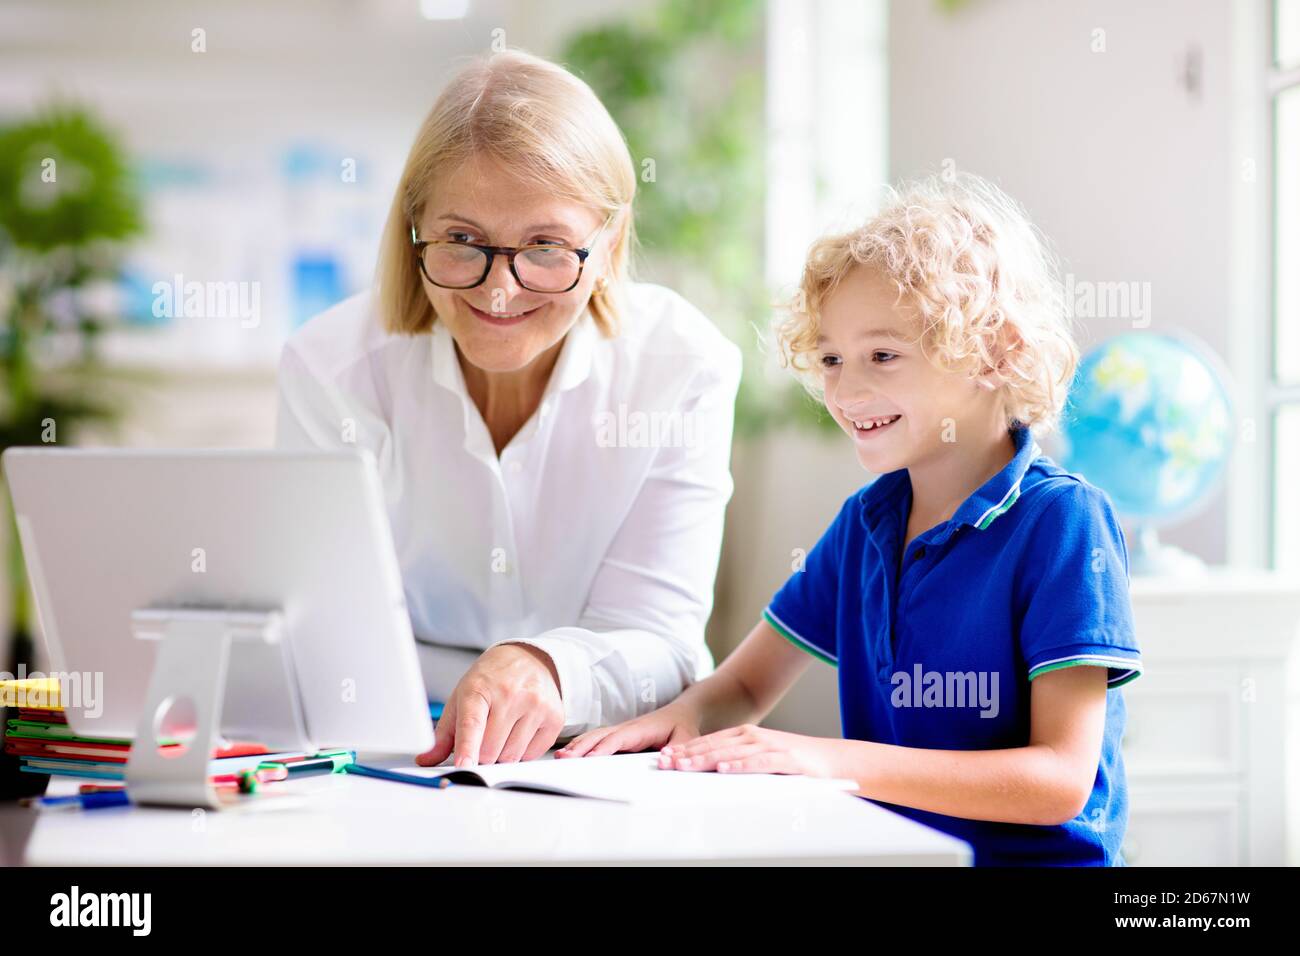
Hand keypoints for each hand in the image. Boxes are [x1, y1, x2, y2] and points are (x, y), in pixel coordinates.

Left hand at [415, 643, 563, 766]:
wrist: (529, 658)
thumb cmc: (491, 680)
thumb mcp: (462, 697)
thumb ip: (444, 733)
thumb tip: (426, 759)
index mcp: (480, 688)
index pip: (472, 724)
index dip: (467, 749)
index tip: (464, 766)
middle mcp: (510, 694)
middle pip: (490, 750)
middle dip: (481, 755)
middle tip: (482, 738)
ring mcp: (535, 704)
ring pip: (511, 756)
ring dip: (501, 755)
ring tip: (502, 732)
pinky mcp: (554, 717)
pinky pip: (532, 755)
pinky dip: (522, 752)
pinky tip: (519, 731)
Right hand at [554, 702, 700, 757]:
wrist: (680, 713)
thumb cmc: (682, 726)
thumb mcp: (687, 738)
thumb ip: (678, 749)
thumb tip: (664, 760)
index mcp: (641, 728)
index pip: (620, 739)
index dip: (604, 748)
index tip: (590, 758)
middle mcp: (627, 728)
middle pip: (600, 737)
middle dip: (582, 748)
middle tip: (564, 759)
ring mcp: (620, 731)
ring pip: (594, 737)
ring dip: (578, 746)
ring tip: (560, 758)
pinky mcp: (617, 736)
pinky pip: (596, 739)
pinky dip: (581, 745)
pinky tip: (569, 753)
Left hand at [656, 723, 842, 777]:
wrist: (831, 760)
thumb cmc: (793, 762)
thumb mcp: (759, 757)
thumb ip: (736, 761)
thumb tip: (707, 771)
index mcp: (745, 736)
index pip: (708, 742)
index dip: (685, 748)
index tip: (664, 756)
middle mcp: (753, 737)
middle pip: (714, 746)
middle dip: (687, 754)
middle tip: (665, 762)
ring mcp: (768, 746)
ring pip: (731, 752)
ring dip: (706, 759)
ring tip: (685, 765)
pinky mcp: (784, 759)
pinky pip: (758, 762)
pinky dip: (740, 765)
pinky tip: (725, 770)